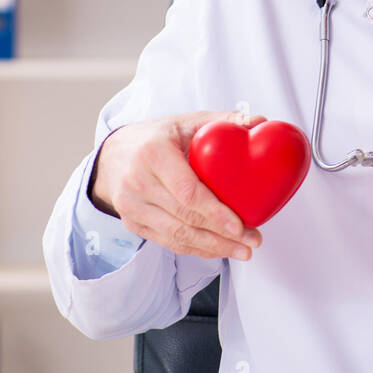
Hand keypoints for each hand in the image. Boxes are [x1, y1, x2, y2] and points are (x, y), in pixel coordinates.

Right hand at [89, 110, 266, 259]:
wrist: (113, 154)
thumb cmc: (156, 138)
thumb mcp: (186, 122)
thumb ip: (223, 121)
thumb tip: (260, 121)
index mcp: (153, 153)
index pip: (186, 191)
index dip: (214, 212)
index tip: (239, 225)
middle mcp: (138, 182)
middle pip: (184, 218)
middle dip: (222, 235)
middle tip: (252, 241)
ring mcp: (132, 206)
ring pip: (176, 236)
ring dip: (213, 248)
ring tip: (242, 251)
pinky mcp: (132, 222)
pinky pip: (168, 242)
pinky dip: (196, 249)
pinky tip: (219, 249)